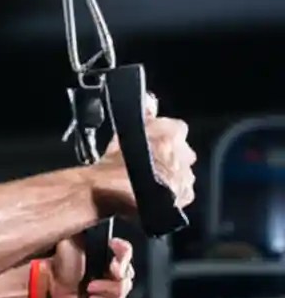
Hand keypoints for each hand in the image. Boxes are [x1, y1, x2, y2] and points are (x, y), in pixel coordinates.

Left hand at [47, 235, 134, 297]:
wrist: (51, 285)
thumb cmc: (60, 263)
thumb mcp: (69, 243)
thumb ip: (82, 234)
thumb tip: (92, 225)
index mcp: (107, 252)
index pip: (126, 250)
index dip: (123, 255)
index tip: (113, 260)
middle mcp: (113, 267)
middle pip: (127, 274)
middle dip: (111, 281)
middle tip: (91, 284)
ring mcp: (111, 284)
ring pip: (123, 290)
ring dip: (105, 292)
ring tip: (89, 290)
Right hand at [95, 93, 197, 214]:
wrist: (111, 191)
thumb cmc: (114, 161)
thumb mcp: (126, 130)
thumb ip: (144, 114)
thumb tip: (150, 102)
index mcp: (175, 130)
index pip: (175, 128)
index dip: (161, 136)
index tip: (150, 143)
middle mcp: (186, 152)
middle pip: (181, 151)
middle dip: (168, 157)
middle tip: (147, 164)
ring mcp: (186, 175)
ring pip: (181, 172)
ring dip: (169, 176)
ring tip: (147, 182)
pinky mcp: (184, 196)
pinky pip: (181, 193)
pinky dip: (170, 194)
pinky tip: (153, 195)